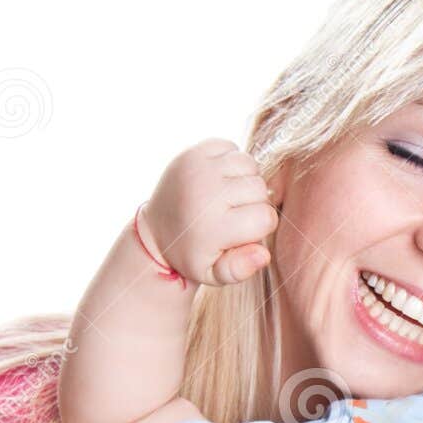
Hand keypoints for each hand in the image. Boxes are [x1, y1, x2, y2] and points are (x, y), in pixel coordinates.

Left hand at [142, 140, 277, 285]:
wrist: (156, 230)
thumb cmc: (192, 254)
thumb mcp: (212, 274)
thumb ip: (240, 270)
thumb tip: (263, 254)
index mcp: (212, 227)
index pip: (266, 218)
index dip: (260, 227)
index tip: (242, 233)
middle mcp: (205, 193)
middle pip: (261, 189)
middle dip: (255, 203)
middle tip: (233, 215)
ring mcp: (198, 168)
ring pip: (251, 166)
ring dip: (246, 181)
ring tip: (228, 197)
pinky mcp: (193, 152)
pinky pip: (234, 148)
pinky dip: (232, 162)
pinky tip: (219, 180)